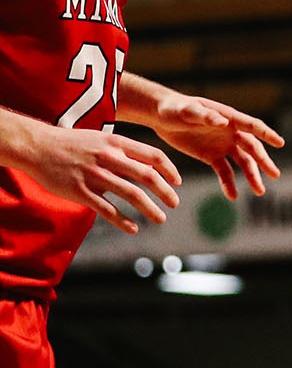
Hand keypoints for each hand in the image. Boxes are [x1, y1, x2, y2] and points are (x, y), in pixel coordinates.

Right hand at [17, 121, 181, 233]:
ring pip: (131, 194)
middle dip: (165, 192)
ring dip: (150, 209)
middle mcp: (109, 158)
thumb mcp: (102, 139)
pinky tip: (133, 229)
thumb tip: (148, 164)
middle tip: (175, 203)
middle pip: (147, 176)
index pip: (154, 155)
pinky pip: (106, 209)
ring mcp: (95, 175)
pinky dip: (122, 221)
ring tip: (160, 218)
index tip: (177, 182)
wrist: (38, 146)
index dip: (170, 170)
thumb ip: (124, 151)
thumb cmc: (73, 143)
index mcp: (117, 143)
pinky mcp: (80, 191)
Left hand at [149, 92, 283, 200]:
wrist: (161, 116)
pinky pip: (224, 171)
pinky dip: (229, 183)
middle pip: (252, 148)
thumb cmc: (176, 107)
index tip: (280, 143)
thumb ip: (206, 116)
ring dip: (251, 176)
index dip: (267, 134)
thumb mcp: (188, 111)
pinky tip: (233, 196)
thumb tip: (224, 122)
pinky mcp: (211, 156)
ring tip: (259, 191)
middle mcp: (231, 132)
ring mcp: (223, 145)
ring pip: (242, 162)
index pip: (252, 126)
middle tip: (275, 174)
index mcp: (229, 118)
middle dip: (263, 161)